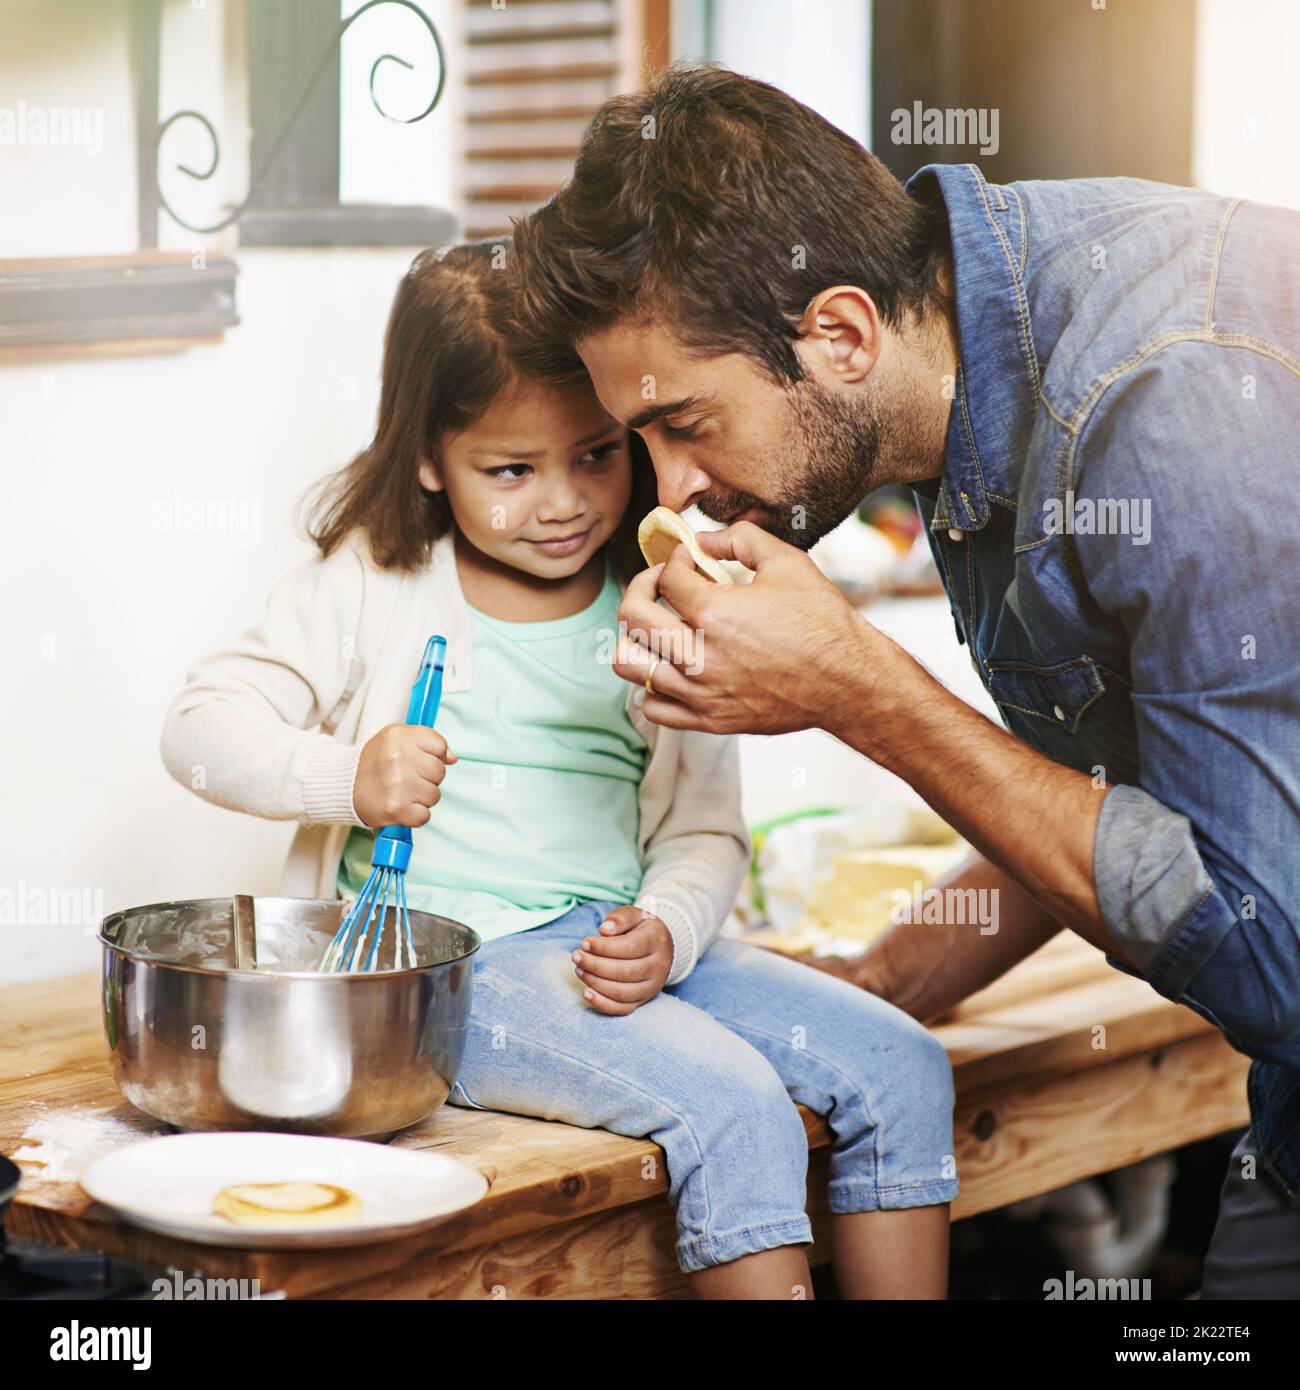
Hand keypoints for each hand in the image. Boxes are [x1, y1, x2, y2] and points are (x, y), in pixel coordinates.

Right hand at [352, 724, 456, 828]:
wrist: (343, 785)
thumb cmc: (374, 761)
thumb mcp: (396, 738)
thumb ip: (427, 741)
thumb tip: (452, 758)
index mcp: (399, 737)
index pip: (439, 746)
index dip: (435, 755)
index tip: (420, 760)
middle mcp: (398, 758)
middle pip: (440, 772)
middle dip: (428, 777)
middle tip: (409, 778)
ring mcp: (397, 784)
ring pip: (434, 795)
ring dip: (422, 798)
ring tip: (404, 793)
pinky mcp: (395, 809)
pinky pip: (425, 816)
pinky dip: (416, 815)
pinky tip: (403, 807)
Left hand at [571, 905, 672, 1014]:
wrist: (660, 947)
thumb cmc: (640, 928)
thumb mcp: (634, 914)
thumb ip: (620, 918)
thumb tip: (604, 930)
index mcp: (656, 941)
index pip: (629, 947)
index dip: (604, 948)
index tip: (584, 943)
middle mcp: (659, 966)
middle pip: (625, 972)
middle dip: (595, 965)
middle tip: (576, 956)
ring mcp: (652, 986)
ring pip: (622, 992)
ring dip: (595, 983)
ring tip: (579, 970)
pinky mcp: (643, 1000)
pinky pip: (623, 1009)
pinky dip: (603, 1004)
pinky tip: (586, 993)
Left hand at [614, 520, 902, 739]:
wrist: (846, 682)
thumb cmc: (821, 623)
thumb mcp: (787, 562)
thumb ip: (740, 539)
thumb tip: (703, 541)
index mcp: (716, 613)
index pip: (667, 578)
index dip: (675, 560)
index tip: (689, 561)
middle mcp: (700, 655)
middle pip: (632, 616)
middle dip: (640, 588)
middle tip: (659, 584)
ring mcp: (701, 691)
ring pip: (630, 664)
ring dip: (637, 637)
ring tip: (657, 627)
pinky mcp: (709, 719)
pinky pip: (653, 706)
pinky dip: (651, 685)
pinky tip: (671, 667)